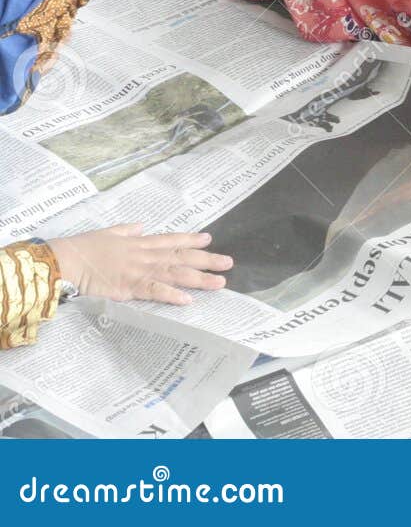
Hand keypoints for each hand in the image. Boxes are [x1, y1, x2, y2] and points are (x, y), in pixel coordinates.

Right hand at [48, 224, 232, 305]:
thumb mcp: (108, 232)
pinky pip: (155, 291)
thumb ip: (126, 230)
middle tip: (228, 262)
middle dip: (207, 260)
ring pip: (175, 274)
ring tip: (219, 282)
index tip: (209, 239)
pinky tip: (188, 300)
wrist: (66, 259)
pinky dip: (172, 295)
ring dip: (199, 278)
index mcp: (140, 242)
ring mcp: (140, 271)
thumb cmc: (83, 247)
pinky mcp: (130, 287)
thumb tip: (140, 226)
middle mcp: (145, 255)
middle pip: (182, 257)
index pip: (171, 240)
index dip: (191, 239)